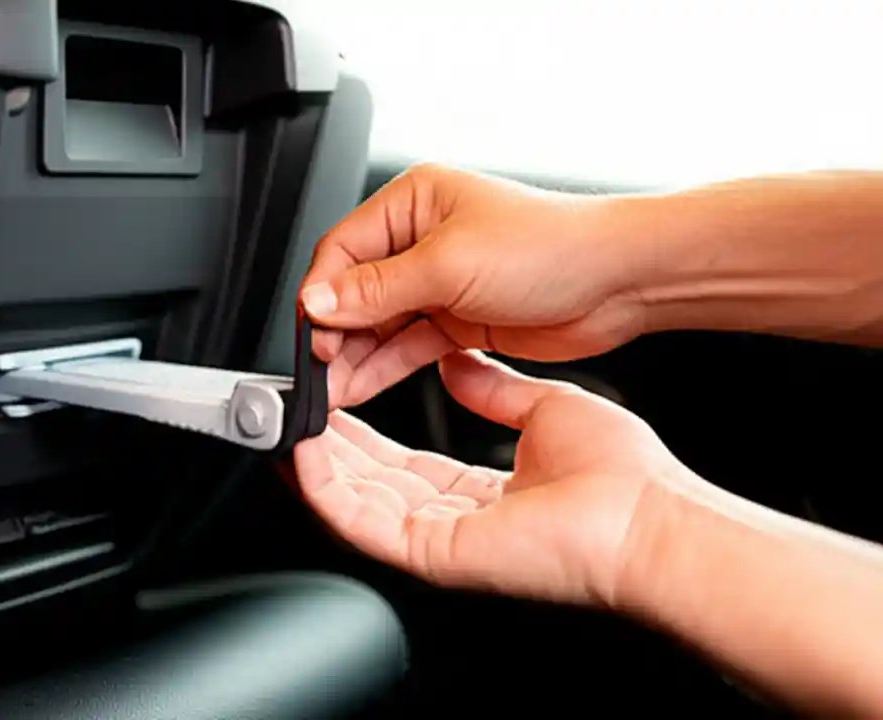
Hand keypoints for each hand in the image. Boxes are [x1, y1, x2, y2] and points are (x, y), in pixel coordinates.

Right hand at [293, 350, 693, 606]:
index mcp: (481, 491)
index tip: (340, 395)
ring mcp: (440, 538)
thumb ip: (494, 390)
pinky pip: (360, 523)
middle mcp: (455, 519)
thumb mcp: (544, 408)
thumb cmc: (619, 473)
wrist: (646, 513)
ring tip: (287, 424)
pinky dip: (323, 488)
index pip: (403, 464)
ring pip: (355, 503)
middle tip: (296, 410)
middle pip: (370, 483)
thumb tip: (459, 367)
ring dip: (315, 463)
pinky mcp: (431, 551)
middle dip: (328, 444)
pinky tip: (303, 452)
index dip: (364, 432)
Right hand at [300, 164, 645, 407]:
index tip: (311, 332)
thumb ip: (378, 288)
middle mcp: (420, 239)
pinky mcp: (457, 319)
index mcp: (412, 202)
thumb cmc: (551, 246)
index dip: (322, 294)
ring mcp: (439, 282)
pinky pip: (406, 345)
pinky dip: (383, 367)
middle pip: (354, 290)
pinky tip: (361, 386)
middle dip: (335, 331)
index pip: (342, 250)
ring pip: (378, 323)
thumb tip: (320, 302)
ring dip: (355, 355)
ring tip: (332, 389)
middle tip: (320, 368)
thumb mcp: (450, 265)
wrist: (618, 281)